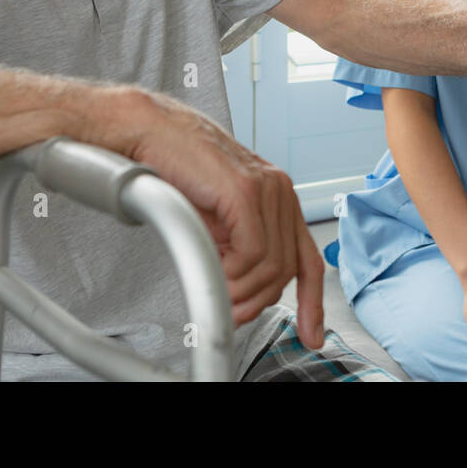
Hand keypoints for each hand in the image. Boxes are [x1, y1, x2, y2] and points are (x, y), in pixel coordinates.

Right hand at [105, 87, 324, 348]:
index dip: (313, 302)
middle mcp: (280, 191)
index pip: (308, 259)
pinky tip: (215, 268)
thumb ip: (241, 246)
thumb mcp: (219, 217)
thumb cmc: (178, 169)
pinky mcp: (245, 191)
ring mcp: (266, 189)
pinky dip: (233, 273)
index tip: (311, 335)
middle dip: (257, 300)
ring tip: (216, 285)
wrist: (153, 132)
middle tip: (230, 308)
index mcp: (279, 198)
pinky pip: (253, 253)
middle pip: (287, 270)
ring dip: (240, 289)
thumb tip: (246, 293)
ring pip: (271, 266)